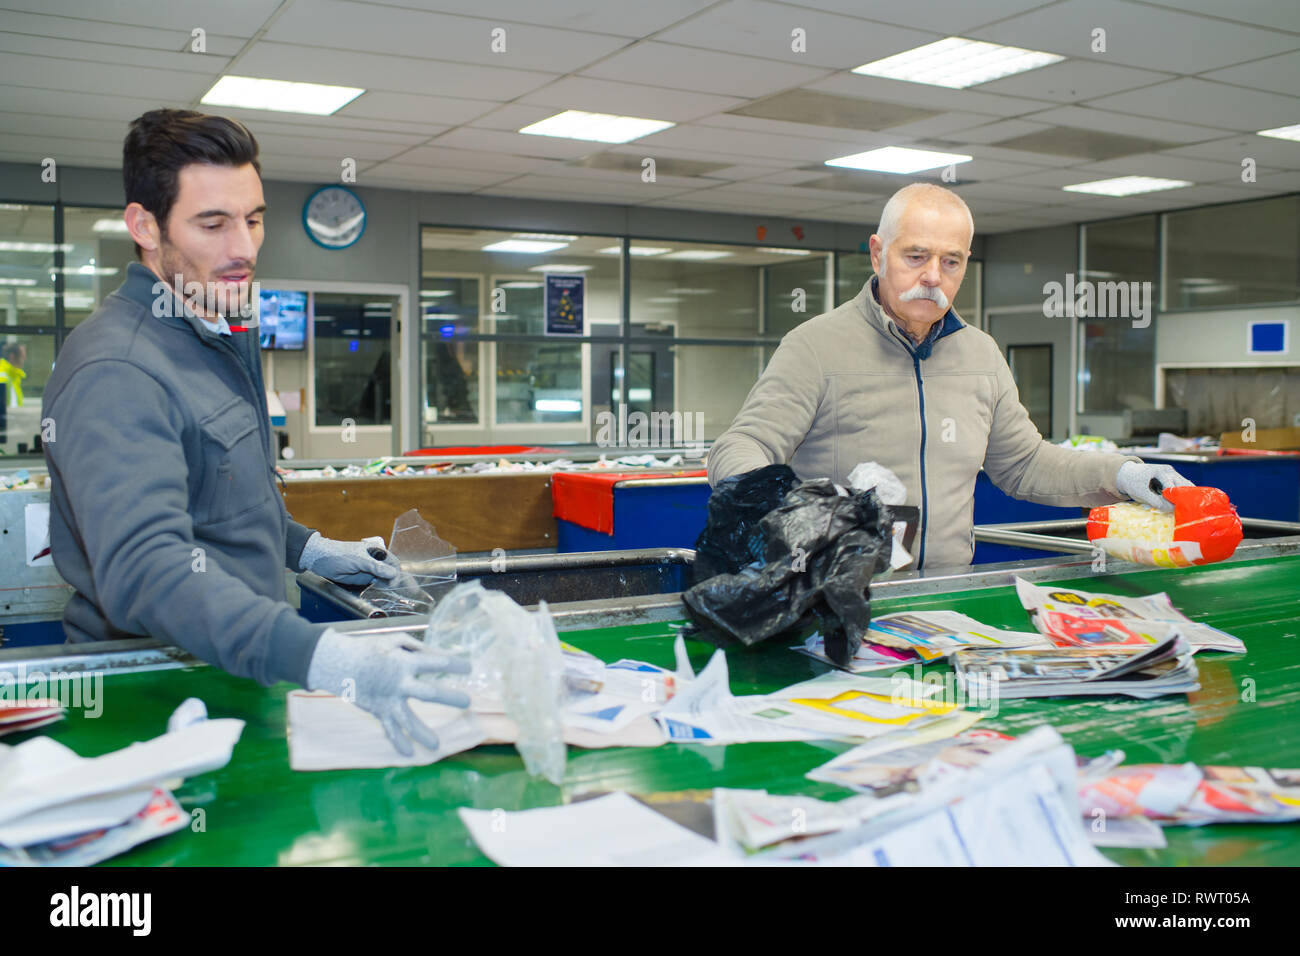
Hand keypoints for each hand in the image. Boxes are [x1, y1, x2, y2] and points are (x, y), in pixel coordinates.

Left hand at [299, 532, 401, 585]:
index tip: (395, 584)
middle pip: (391, 573)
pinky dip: (379, 588)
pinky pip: (375, 585)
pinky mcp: (363, 579)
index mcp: (377, 552)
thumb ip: (376, 567)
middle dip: (394, 581)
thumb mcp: (359, 560)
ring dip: (387, 586)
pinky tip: (378, 590)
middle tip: (392, 590)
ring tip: (385, 590)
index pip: (394, 564)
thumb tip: (393, 574)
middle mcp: (376, 561)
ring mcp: (370, 571)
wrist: (320, 560)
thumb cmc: (339, 554)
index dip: (397, 574)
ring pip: (384, 580)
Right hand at [306, 628, 471, 755]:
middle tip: (467, 702)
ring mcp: (388, 700)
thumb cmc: (371, 649)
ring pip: (407, 720)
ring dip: (422, 733)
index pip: (436, 663)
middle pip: (429, 693)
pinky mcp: (378, 711)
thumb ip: (420, 649)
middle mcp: (399, 683)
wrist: (337, 662)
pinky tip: (409, 754)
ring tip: (437, 745)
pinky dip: (397, 742)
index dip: (454, 664)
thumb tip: (443, 656)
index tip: (469, 667)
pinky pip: (389, 729)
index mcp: (405, 662)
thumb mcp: (396, 641)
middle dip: (449, 697)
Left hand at [1116, 461, 1193, 511]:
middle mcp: (1168, 470)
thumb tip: (1172, 509)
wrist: (1127, 473)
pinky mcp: (1173, 477)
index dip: (1176, 499)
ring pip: (1185, 484)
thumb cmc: (1132, 483)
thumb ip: (1155, 501)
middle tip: (1191, 509)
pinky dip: (1185, 493)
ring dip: (1188, 495)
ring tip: (1192, 507)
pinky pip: (1183, 485)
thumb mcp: (1140, 493)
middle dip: (1186, 497)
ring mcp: (1172, 473)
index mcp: (1159, 471)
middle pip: (1182, 484)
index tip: (1180, 509)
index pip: (1171, 487)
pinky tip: (1189, 502)